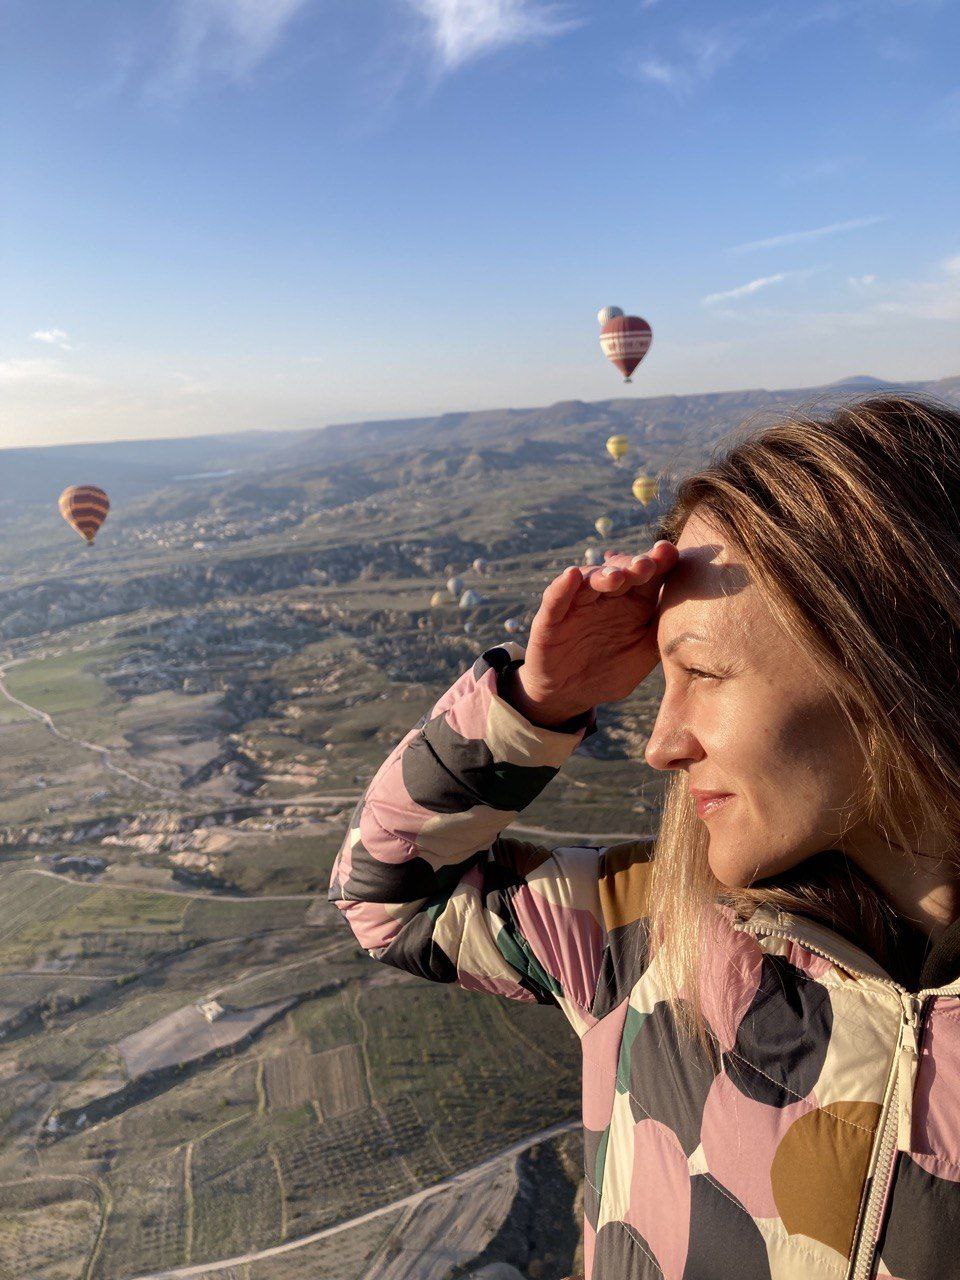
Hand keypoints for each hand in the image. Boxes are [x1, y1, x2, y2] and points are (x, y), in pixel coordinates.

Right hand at [508, 541, 678, 726]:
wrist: (570, 694)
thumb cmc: (610, 672)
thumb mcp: (642, 656)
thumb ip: (661, 633)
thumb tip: (692, 613)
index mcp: (633, 602)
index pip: (648, 576)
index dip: (658, 561)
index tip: (669, 551)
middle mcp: (606, 596)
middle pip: (621, 571)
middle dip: (633, 565)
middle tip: (645, 565)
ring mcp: (578, 604)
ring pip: (590, 581)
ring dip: (603, 575)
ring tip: (615, 577)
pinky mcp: (550, 618)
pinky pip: (555, 598)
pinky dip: (562, 586)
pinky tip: (571, 575)